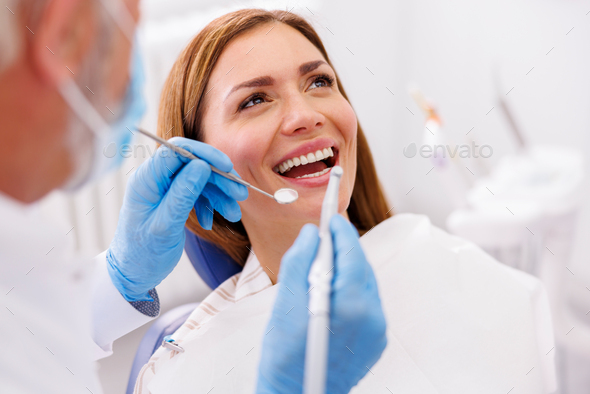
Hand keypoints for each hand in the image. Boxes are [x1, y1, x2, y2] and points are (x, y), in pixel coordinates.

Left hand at [107, 137, 247, 300]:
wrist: (133, 275)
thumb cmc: (142, 255)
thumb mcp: (165, 226)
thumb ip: (182, 195)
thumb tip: (201, 166)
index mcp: (146, 180)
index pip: (178, 150)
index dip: (205, 154)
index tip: (227, 167)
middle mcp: (155, 178)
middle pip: (194, 163)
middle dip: (219, 177)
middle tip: (241, 194)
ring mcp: (165, 188)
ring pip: (200, 179)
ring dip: (220, 194)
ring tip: (234, 214)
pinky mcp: (173, 198)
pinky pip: (198, 192)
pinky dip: (210, 205)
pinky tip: (212, 222)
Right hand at [257, 215, 386, 392]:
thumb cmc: (284, 357)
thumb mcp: (285, 304)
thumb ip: (300, 262)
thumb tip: (310, 234)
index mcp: (351, 304)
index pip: (352, 253)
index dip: (341, 231)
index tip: (331, 219)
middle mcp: (372, 316)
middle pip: (361, 267)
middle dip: (343, 250)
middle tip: (322, 241)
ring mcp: (377, 330)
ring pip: (365, 284)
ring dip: (346, 271)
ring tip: (323, 268)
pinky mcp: (376, 340)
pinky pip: (367, 304)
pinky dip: (351, 291)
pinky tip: (331, 294)